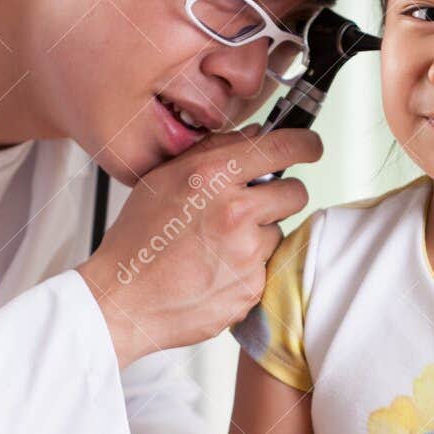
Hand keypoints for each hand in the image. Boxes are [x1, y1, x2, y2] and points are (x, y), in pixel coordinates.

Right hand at [76, 123, 322, 366]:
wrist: (123, 298)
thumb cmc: (137, 241)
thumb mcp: (164, 179)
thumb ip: (214, 152)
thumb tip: (256, 135)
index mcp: (212, 178)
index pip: (282, 148)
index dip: (305, 145)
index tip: (310, 147)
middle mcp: (235, 213)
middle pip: (294, 193)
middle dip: (279, 197)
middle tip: (250, 208)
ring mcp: (246, 253)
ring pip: (278, 233)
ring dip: (258, 236)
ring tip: (217, 246)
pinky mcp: (251, 287)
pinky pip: (265, 268)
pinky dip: (247, 268)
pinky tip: (214, 270)